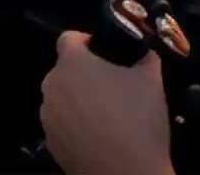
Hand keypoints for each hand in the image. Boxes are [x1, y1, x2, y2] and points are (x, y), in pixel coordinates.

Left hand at [39, 30, 174, 174]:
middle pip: (64, 70)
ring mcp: (48, 116)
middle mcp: (52, 86)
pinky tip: (97, 135)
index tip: (105, 53)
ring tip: (106, 113)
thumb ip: (145, 56)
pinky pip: (61, 123)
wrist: (126, 174)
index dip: (87, 41)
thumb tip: (144, 50)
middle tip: (112, 85)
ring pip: (62, 97)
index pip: (68, 38)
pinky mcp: (49, 142)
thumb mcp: (151, 80)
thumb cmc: (137, 120)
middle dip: (85, 73)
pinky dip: (74, 124)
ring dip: (78, 99)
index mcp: (72, 63)